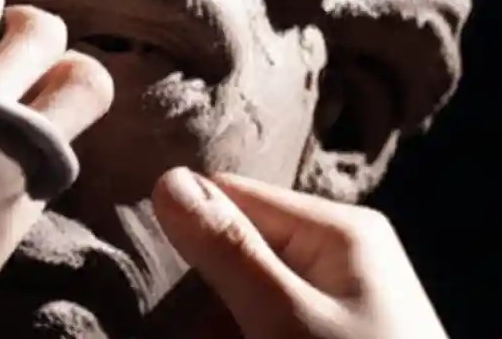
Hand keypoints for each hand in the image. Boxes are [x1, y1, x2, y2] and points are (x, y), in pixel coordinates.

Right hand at [152, 168, 446, 338]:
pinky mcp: (330, 335)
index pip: (234, 196)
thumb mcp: (284, 322)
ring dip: (222, 329)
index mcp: (339, 231)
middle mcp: (341, 254)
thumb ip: (228, 250)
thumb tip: (167, 179)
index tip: (160, 283)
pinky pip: (269, 324)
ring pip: (245, 297)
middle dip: (206, 299)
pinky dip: (248, 338)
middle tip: (198, 334)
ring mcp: (338, 300)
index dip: (191, 234)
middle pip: (238, 250)